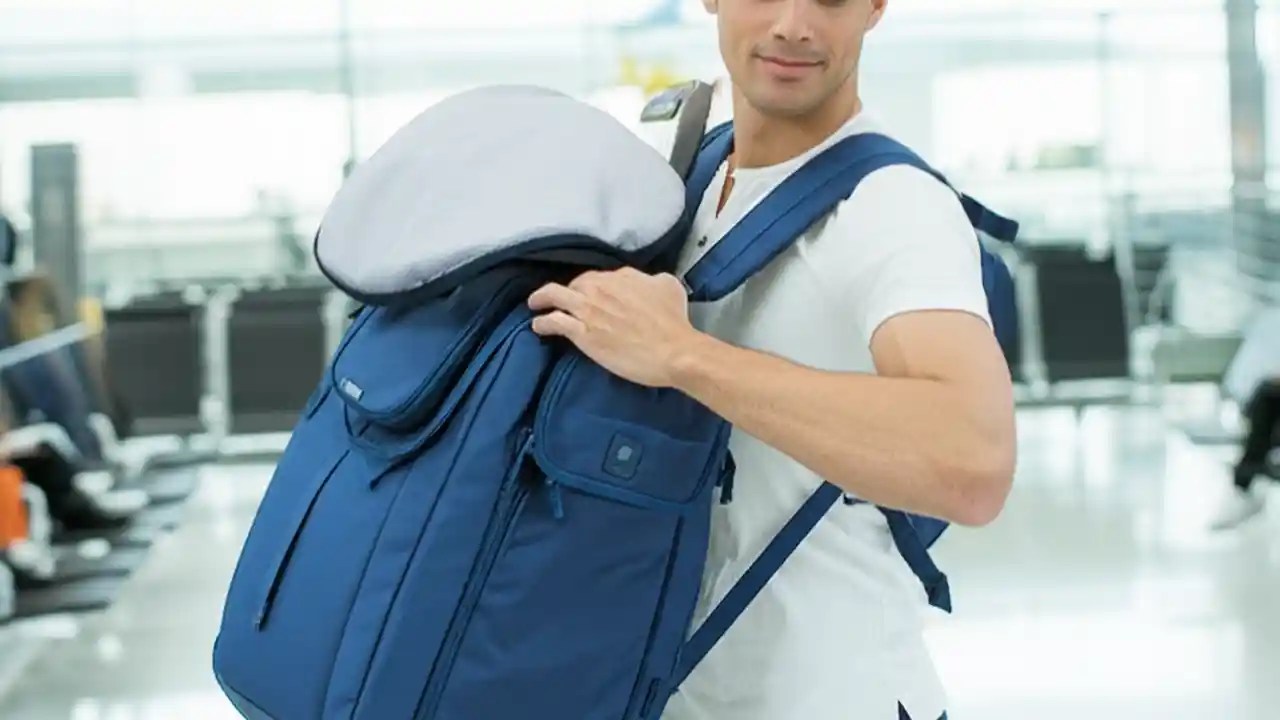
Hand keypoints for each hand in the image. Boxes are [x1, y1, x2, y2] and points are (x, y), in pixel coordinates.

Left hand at [528, 267, 700, 387]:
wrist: (673, 351)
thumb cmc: (674, 322)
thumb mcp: (668, 287)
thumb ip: (652, 281)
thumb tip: (646, 283)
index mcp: (622, 276)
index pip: (599, 276)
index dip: (594, 286)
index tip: (592, 295)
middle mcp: (601, 287)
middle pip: (575, 283)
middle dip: (568, 290)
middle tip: (564, 300)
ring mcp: (589, 310)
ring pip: (555, 295)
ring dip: (541, 298)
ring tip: (534, 304)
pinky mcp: (582, 334)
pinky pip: (554, 321)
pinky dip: (542, 322)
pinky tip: (538, 326)